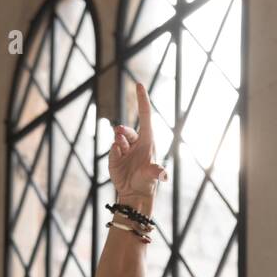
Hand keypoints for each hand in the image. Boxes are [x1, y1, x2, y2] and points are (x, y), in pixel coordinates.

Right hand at [110, 81, 167, 199]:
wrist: (134, 192)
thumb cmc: (147, 182)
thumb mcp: (152, 176)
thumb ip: (157, 172)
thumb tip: (164, 175)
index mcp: (147, 140)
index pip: (145, 116)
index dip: (142, 100)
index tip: (139, 84)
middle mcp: (136, 142)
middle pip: (127, 130)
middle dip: (123, 131)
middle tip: (119, 131)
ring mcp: (124, 149)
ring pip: (118, 138)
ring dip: (119, 141)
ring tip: (121, 150)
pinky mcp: (115, 156)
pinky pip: (112, 149)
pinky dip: (114, 152)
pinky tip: (118, 158)